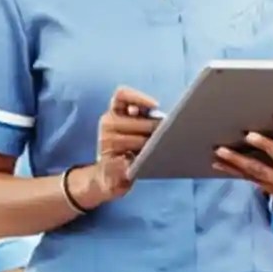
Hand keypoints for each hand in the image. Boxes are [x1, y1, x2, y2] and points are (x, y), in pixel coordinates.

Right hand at [81, 86, 160, 205]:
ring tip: (155, 151)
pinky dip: (139, 160)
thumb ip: (145, 117)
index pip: (122, 95)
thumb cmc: (130, 149)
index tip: (155, 106)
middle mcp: (107, 123)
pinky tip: (143, 162)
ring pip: (134, 140)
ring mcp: (105, 142)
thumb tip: (162, 116)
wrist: (109, 177)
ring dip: (149, 146)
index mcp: (115, 111)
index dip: (139, 97)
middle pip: (135, 120)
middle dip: (153, 127)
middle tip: (167, 135)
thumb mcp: (136, 129)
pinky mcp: (107, 161)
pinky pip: (127, 159)